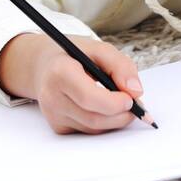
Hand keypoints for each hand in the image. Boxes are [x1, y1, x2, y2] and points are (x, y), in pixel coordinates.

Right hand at [26, 35, 145, 134]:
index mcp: (60, 72)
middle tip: (137, 105)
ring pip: (94, 129)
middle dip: (121, 115)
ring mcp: (53, 115)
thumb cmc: (73, 55)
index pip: (88, 97)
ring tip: (124, 104)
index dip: (114, 102)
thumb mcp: (98, 49)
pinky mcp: (58, 127)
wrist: (44, 65)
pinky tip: (106, 108)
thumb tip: (135, 91)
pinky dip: (104, 123)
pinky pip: (89, 131)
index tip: (131, 98)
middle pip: (94, 118)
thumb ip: (120, 66)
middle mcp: (52, 96)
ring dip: (115, 120)